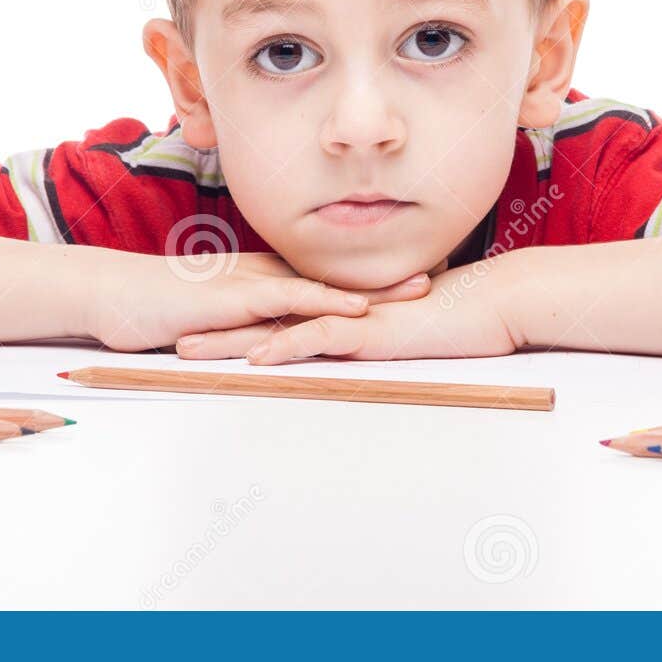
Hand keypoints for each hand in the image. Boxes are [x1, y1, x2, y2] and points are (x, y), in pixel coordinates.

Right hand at [86, 250, 431, 352]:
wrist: (108, 295)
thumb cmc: (150, 308)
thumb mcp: (206, 317)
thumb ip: (239, 322)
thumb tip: (265, 339)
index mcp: (259, 276)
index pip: (325, 275)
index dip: (369, 277)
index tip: (414, 275)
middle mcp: (263, 274)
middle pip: (338, 274)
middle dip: (388, 277)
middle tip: (440, 274)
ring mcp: (250, 284)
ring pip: (324, 285)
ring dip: (373, 288)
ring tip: (419, 289)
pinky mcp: (234, 300)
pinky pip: (288, 301)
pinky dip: (325, 304)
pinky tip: (356, 311)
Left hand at [173, 259, 524, 363]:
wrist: (494, 303)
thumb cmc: (457, 319)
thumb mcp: (402, 333)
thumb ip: (374, 336)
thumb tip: (355, 347)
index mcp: (339, 308)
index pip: (274, 313)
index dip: (232, 321)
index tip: (193, 328)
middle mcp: (336, 308)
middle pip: (261, 317)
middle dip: (213, 329)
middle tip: (167, 339)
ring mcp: (351, 316)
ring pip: (277, 325)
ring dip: (231, 340)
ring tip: (188, 352)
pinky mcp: (371, 330)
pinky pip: (319, 338)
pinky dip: (286, 346)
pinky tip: (256, 358)